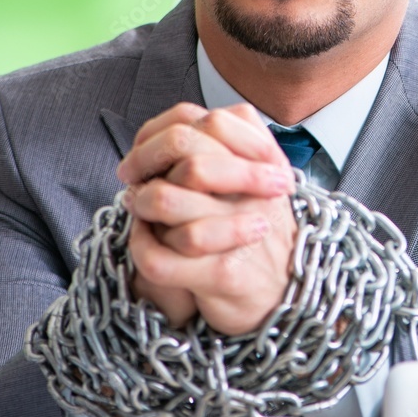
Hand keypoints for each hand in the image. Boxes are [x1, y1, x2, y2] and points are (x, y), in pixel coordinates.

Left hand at [119, 102, 297, 333]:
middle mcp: (257, 194)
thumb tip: (173, 127)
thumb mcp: (260, 180)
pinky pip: (160, 257)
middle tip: (130, 174)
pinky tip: (144, 239)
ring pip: (167, 200)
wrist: (287, 292)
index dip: (169, 129)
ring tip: (139, 206)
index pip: (214, 123)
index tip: (147, 145)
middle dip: (146, 161)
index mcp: (266, 164)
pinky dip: (141, 245)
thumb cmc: (257, 229)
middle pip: (189, 157)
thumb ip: (231, 146)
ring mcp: (241, 232)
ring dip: (142, 202)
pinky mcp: (223, 274)